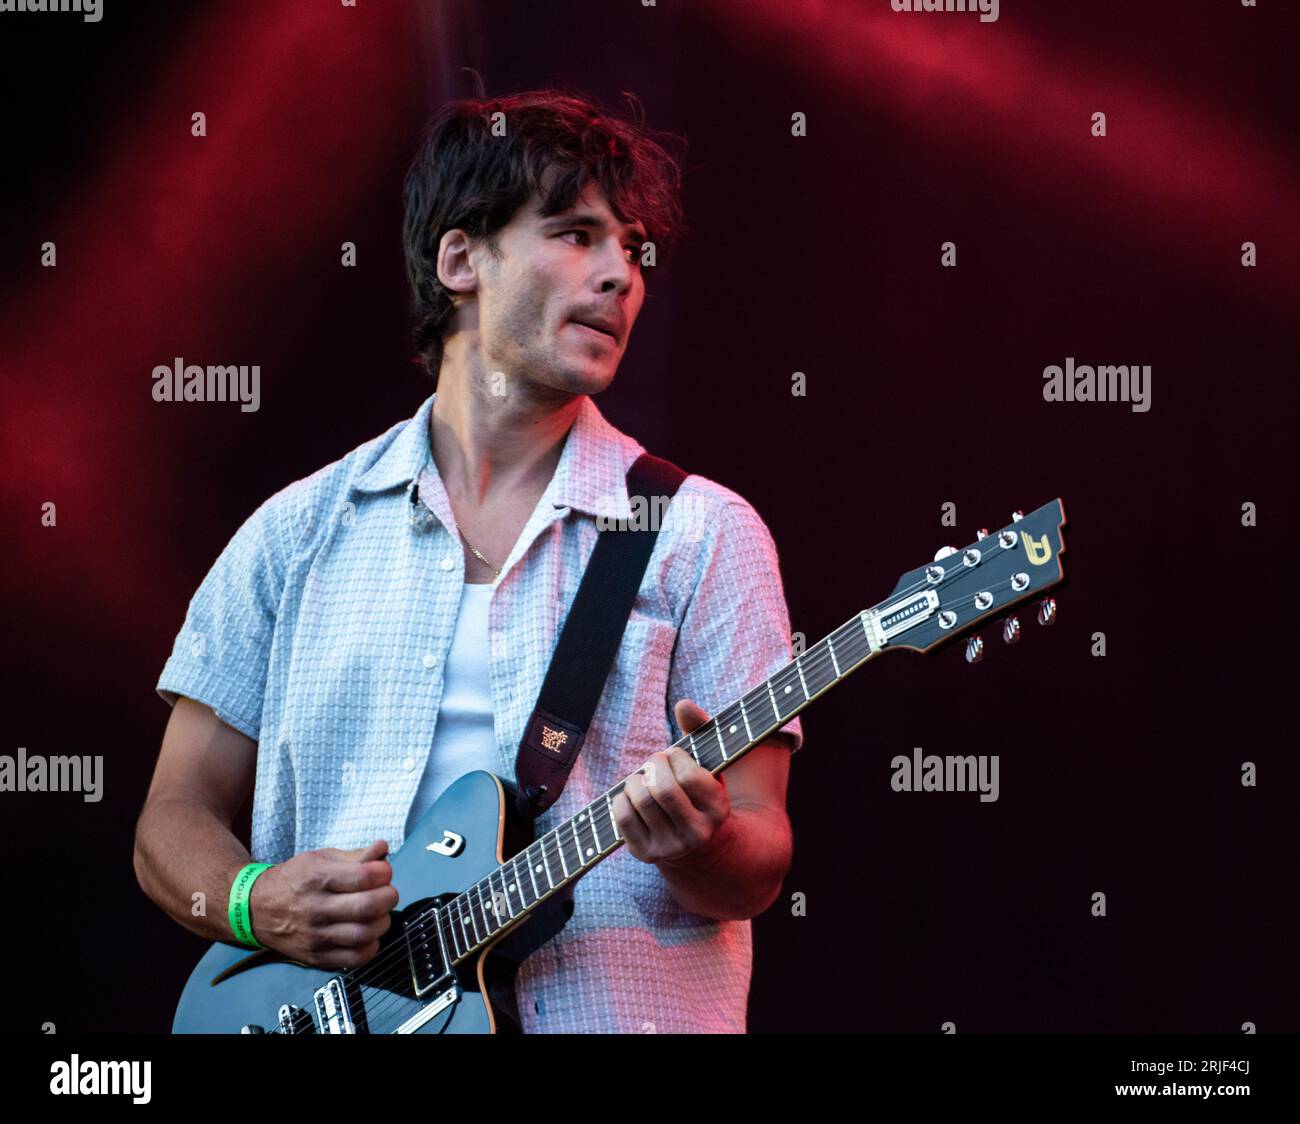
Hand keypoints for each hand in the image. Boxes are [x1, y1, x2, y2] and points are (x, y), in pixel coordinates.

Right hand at [247, 839, 398, 968]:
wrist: (255, 908)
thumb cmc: (294, 879)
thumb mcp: (320, 858)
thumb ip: (355, 855)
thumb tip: (383, 849)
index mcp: (316, 878)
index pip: (362, 877)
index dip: (383, 873)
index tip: (384, 872)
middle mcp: (314, 908)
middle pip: (366, 907)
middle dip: (388, 897)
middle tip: (387, 893)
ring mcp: (314, 936)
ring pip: (363, 934)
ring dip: (382, 922)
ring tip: (379, 913)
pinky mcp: (315, 957)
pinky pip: (354, 959)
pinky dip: (371, 947)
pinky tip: (369, 934)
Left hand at [612, 699, 730, 867]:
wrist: (699, 845)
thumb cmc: (700, 791)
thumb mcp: (708, 763)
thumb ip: (700, 730)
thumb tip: (683, 704)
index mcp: (717, 809)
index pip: (688, 776)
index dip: (675, 757)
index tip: (674, 754)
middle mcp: (696, 832)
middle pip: (661, 790)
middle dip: (652, 766)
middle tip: (654, 761)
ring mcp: (670, 847)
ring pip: (640, 801)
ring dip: (635, 779)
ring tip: (643, 777)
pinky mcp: (647, 854)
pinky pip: (623, 817)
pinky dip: (621, 797)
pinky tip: (632, 794)